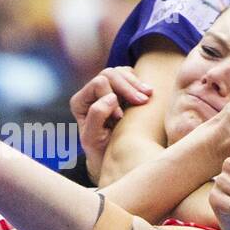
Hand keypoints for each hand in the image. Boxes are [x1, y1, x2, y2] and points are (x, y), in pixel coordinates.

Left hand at [69, 66, 152, 181]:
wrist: (112, 157)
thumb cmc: (100, 150)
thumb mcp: (92, 138)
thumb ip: (96, 116)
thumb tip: (111, 96)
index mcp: (80, 101)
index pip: (99, 83)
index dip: (113, 97)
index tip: (120, 117)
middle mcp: (90, 92)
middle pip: (110, 73)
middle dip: (128, 87)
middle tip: (143, 101)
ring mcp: (105, 89)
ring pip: (120, 72)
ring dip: (136, 83)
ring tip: (149, 95)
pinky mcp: (119, 90)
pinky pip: (129, 75)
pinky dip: (138, 82)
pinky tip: (147, 94)